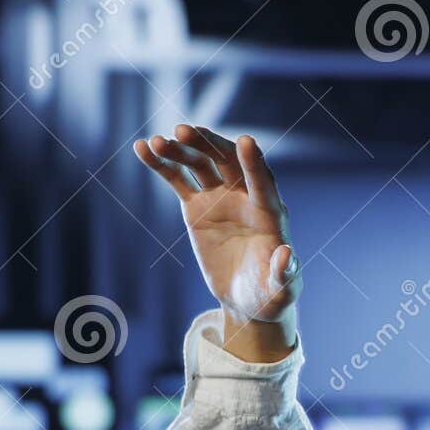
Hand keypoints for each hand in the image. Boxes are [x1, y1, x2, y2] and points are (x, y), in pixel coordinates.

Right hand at [134, 125, 300, 362]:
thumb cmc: (270, 294)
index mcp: (270, 213)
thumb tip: (286, 254)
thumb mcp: (280, 290)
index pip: (263, 182)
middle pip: (228, 161)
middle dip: (208, 145)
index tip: (246, 141)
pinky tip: (143, 148)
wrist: (246, 298)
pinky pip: (177, 179)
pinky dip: (161, 163)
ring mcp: (220, 197)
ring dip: (180, 150)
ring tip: (158, 142)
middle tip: (184, 131)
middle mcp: (245, 197)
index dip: (254, 163)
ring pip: (200, 164)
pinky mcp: (197, 205)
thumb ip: (285, 273)